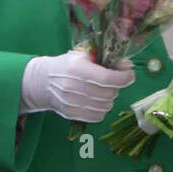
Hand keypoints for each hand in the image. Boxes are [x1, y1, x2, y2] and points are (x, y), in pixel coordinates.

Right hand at [19, 49, 134, 121]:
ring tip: (102, 90)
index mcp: (77, 68)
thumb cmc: (67, 65)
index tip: (129, 74)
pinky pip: (97, 116)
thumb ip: (107, 60)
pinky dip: (102, 109)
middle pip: (108, 93)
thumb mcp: (84, 55)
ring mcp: (71, 102)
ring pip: (105, 106)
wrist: (43, 81)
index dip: (123, 77)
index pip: (107, 78)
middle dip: (116, 87)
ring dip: (109, 98)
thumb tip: (128, 66)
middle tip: (112, 81)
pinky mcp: (71, 114)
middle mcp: (73, 87)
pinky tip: (97, 100)